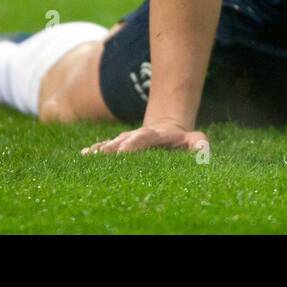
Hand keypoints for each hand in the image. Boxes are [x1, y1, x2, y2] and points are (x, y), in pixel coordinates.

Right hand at [80, 123, 209, 156]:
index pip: (145, 137)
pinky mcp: (120, 146)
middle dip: (113, 147)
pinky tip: (84, 156)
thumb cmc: (183, 141)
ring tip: (89, 156)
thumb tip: (202, 150)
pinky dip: (95, 151)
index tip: (125, 150)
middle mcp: (138, 136)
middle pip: (124, 140)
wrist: (168, 130)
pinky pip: (106, 147)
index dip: (135, 142)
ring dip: (101, 150)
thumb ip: (199, 143)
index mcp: (156, 135)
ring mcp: (127, 140)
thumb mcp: (195, 140)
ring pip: (112, 143)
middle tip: (103, 154)